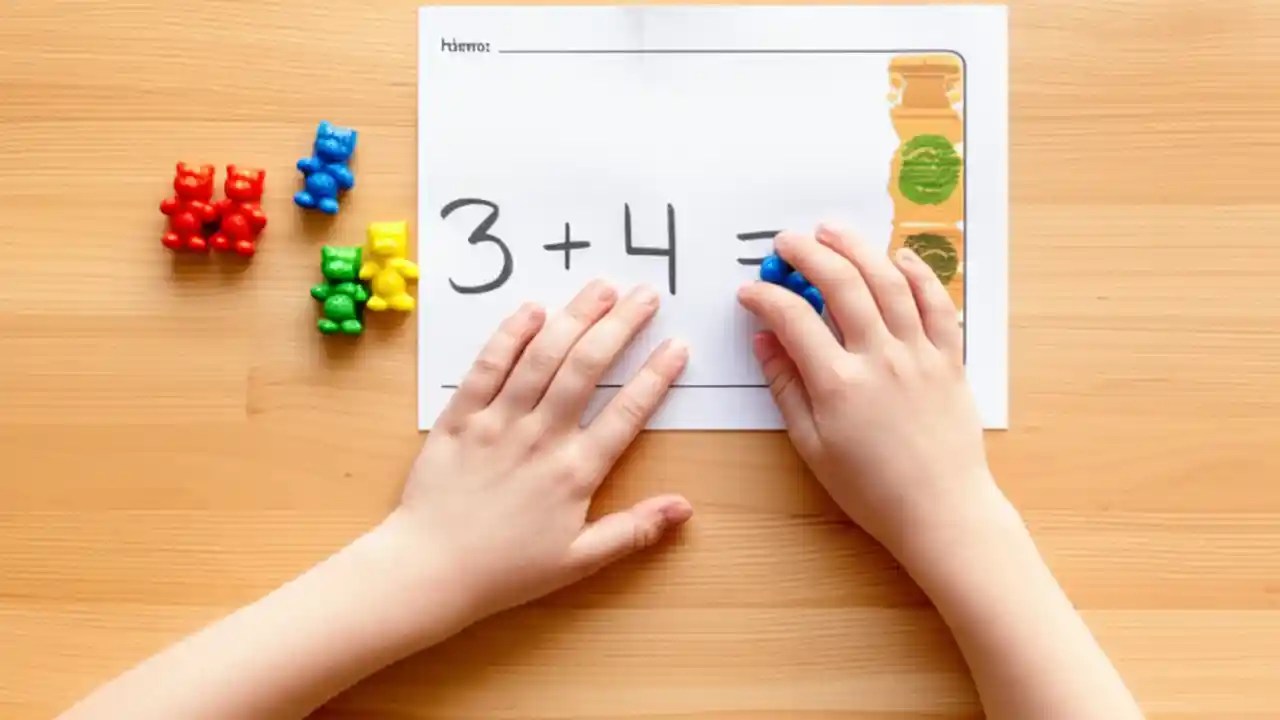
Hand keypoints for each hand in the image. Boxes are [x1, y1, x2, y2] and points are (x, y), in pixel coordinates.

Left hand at [388, 280, 692, 620]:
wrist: (430, 570)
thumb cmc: (506, 570)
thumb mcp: (579, 561)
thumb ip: (634, 530)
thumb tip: (685, 507)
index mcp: (575, 472)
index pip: (626, 413)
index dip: (656, 376)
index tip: (677, 345)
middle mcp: (540, 437)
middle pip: (587, 368)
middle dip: (621, 325)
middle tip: (646, 294)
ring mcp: (498, 422)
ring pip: (542, 357)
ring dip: (575, 316)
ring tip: (601, 286)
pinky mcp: (460, 417)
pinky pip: (487, 366)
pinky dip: (510, 335)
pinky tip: (532, 309)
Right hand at [738, 225, 998, 561]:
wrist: (941, 511)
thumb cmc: (872, 489)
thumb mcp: (813, 447)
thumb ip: (787, 389)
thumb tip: (765, 343)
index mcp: (839, 385)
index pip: (793, 319)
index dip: (765, 297)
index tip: (750, 291)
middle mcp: (880, 359)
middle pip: (841, 284)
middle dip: (807, 254)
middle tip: (786, 243)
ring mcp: (919, 355)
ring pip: (888, 282)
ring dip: (857, 249)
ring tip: (831, 231)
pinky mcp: (949, 359)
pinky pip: (937, 304)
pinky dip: (918, 274)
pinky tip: (898, 257)